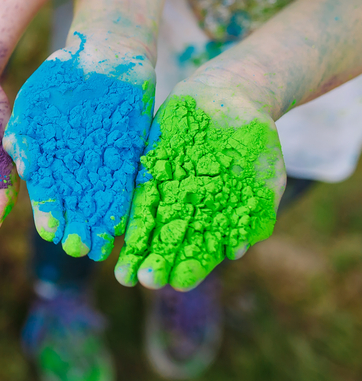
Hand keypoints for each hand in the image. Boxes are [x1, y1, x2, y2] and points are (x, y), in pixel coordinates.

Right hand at [4, 33, 153, 260]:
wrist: (103, 52)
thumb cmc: (63, 76)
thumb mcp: (35, 103)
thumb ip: (24, 135)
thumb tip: (22, 166)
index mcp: (45, 159)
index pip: (47, 195)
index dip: (49, 215)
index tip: (52, 232)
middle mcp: (71, 168)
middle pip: (72, 205)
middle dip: (74, 228)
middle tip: (77, 248)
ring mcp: (99, 165)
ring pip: (96, 202)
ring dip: (96, 226)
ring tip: (98, 248)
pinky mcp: (125, 158)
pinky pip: (122, 186)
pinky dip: (121, 205)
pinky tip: (121, 225)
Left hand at [115, 76, 283, 290]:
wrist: (230, 96)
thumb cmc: (252, 142)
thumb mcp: (264, 177)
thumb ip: (254, 214)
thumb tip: (235, 252)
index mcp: (212, 218)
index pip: (198, 250)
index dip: (188, 268)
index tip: (178, 284)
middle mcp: (184, 208)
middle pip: (168, 241)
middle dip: (156, 263)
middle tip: (145, 281)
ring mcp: (163, 188)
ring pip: (148, 223)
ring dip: (136, 247)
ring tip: (124, 273)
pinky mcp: (146, 166)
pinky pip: (134, 192)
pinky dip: (126, 212)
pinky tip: (116, 231)